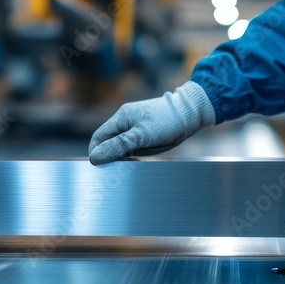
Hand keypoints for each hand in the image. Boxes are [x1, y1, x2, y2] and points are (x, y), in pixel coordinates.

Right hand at [88, 82, 214, 164]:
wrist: (189, 114)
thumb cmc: (167, 122)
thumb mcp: (141, 136)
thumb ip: (118, 145)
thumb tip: (95, 157)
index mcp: (120, 118)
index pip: (98, 138)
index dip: (96, 153)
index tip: (101, 167)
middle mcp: (124, 121)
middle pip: (107, 142)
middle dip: (108, 156)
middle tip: (116, 170)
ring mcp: (134, 126)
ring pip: (118, 145)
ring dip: (120, 157)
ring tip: (129, 165)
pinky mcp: (143, 132)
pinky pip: (130, 145)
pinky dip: (130, 154)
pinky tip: (137, 160)